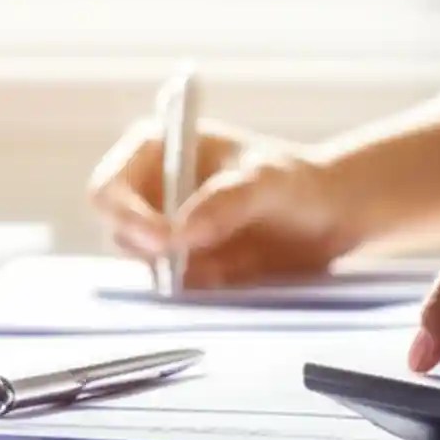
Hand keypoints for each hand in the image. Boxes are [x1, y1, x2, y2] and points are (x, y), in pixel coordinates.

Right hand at [87, 117, 356, 286]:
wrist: (329, 218)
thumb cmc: (298, 182)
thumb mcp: (269, 183)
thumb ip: (227, 201)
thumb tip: (181, 232)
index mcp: (156, 150)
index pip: (110, 188)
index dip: (126, 216)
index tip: (164, 240)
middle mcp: (150, 191)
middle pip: (118, 232)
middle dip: (153, 251)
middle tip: (197, 264)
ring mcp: (164, 230)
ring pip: (145, 264)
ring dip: (180, 272)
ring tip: (234, 262)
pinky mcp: (182, 264)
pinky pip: (173, 287)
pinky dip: (198, 289)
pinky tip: (236, 274)